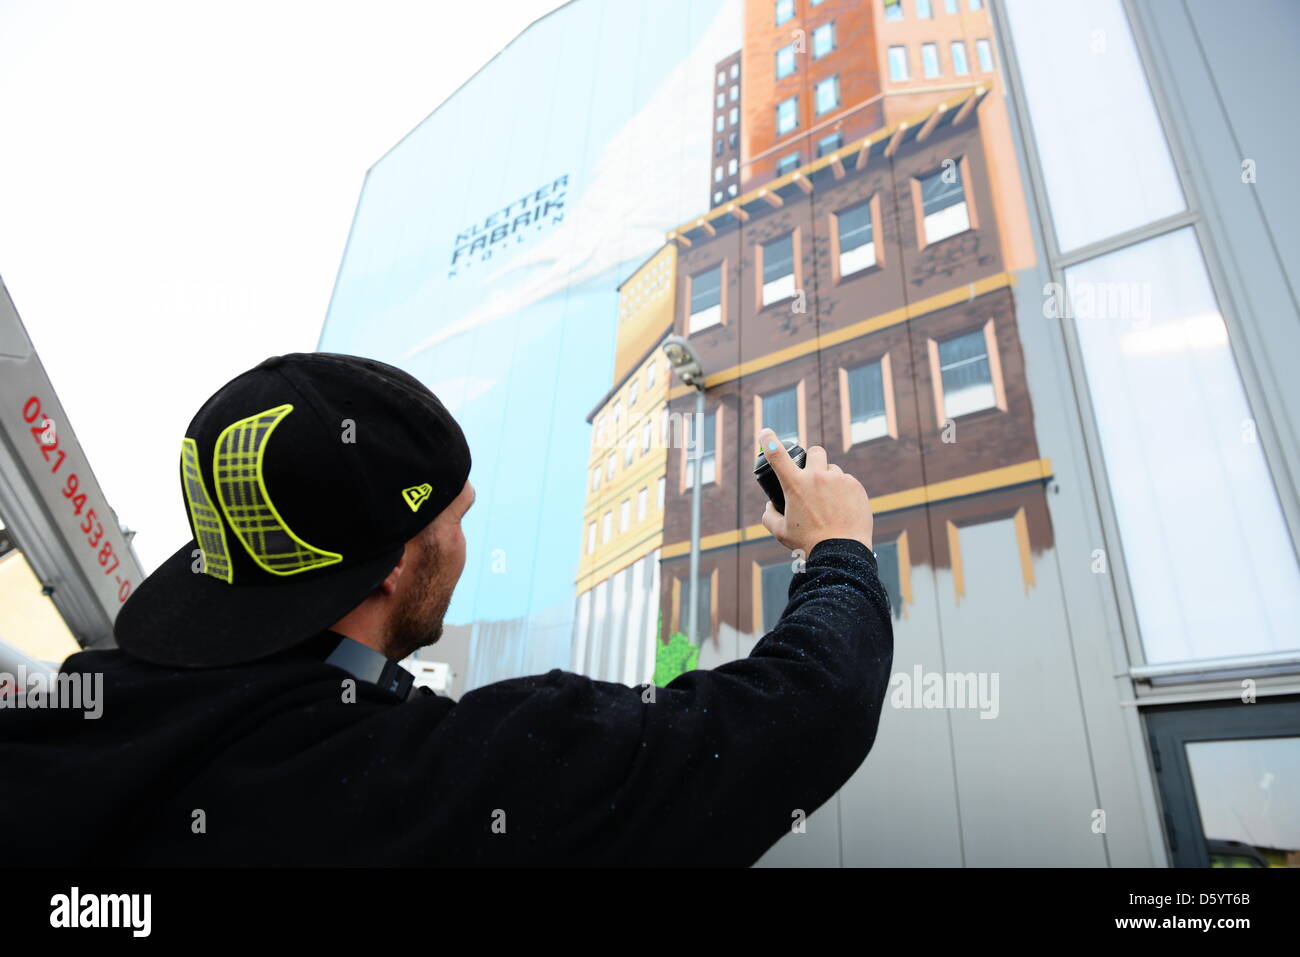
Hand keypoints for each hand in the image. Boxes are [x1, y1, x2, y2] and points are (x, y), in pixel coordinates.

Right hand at [758, 428, 873, 554]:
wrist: (842, 553)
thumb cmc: (809, 543)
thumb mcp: (781, 532)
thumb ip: (769, 516)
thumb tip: (770, 505)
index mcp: (795, 484)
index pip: (776, 455)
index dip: (768, 440)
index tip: (765, 432)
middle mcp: (817, 476)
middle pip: (815, 451)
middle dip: (813, 459)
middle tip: (812, 476)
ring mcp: (839, 480)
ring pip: (833, 471)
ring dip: (829, 481)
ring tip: (830, 506)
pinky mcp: (856, 487)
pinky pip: (848, 483)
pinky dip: (844, 493)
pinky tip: (842, 511)